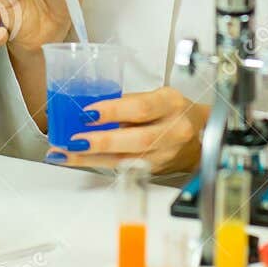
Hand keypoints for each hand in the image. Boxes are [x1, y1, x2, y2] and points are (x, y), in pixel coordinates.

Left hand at [46, 87, 205, 174]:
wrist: (202, 138)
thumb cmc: (176, 112)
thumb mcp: (158, 96)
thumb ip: (128, 101)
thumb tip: (92, 107)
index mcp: (171, 104)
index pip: (142, 108)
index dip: (113, 111)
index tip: (88, 112)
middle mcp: (172, 131)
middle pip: (138, 139)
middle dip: (102, 141)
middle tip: (75, 140)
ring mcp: (165, 154)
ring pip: (127, 159)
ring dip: (91, 157)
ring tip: (66, 153)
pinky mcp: (155, 170)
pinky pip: (123, 168)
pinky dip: (97, 163)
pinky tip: (78, 159)